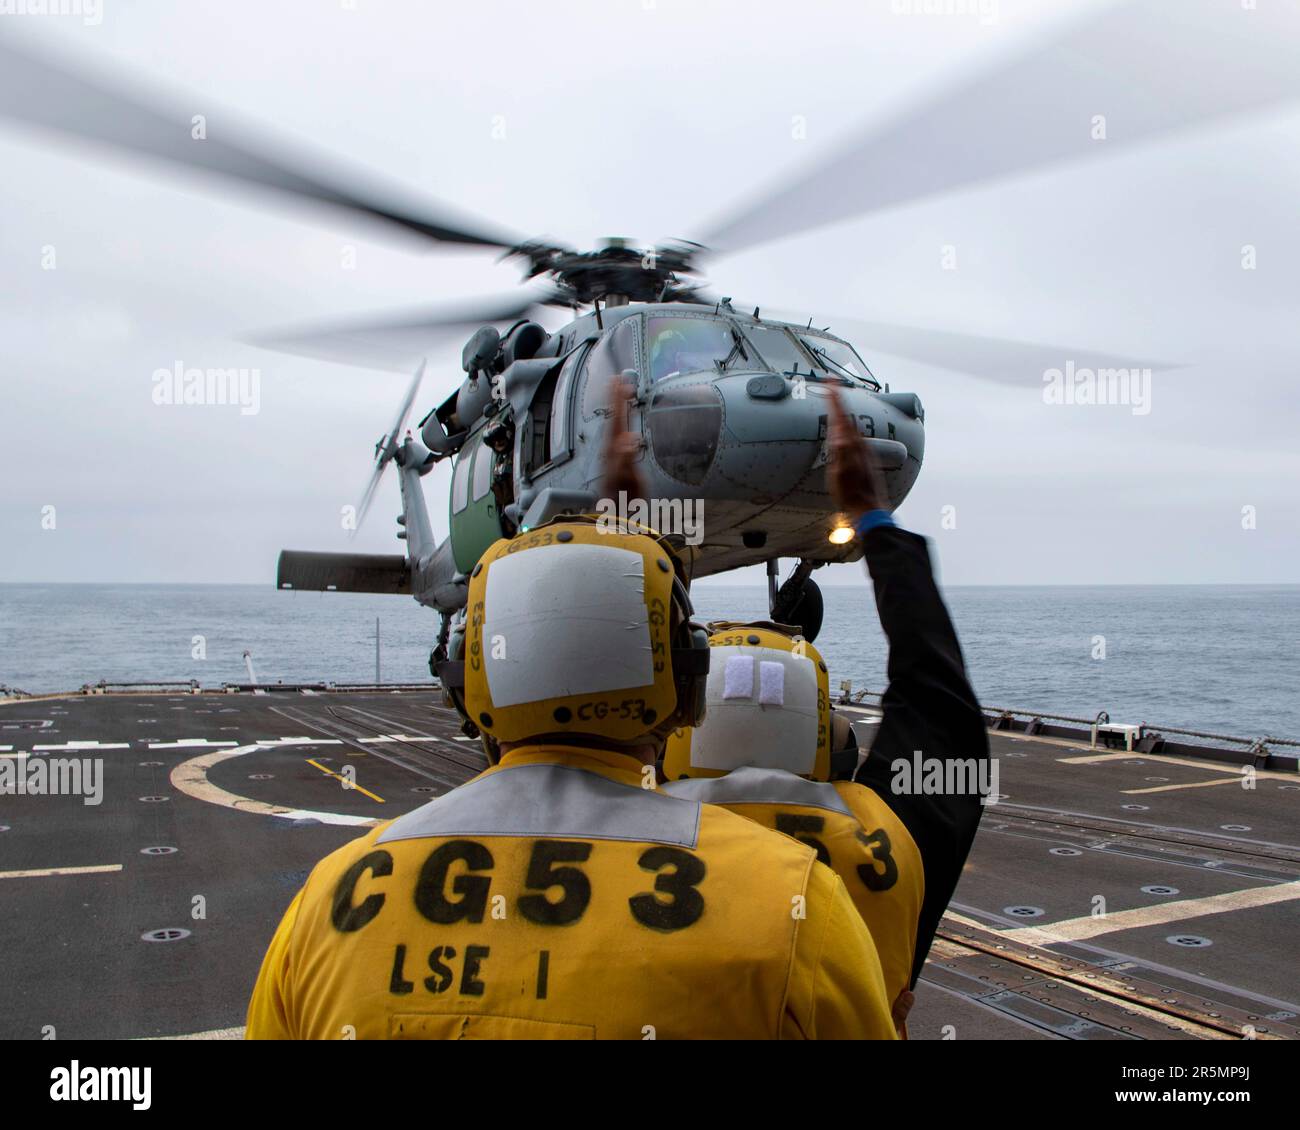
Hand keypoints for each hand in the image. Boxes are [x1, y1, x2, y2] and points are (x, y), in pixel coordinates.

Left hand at [601, 376, 646, 502]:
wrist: (619, 513)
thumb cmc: (623, 497)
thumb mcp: (625, 479)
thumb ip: (625, 459)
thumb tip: (627, 440)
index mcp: (613, 449)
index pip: (615, 419)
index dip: (618, 400)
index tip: (620, 382)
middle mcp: (611, 448)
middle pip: (614, 418)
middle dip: (616, 398)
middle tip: (618, 379)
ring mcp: (614, 453)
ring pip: (616, 424)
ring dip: (618, 407)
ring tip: (620, 392)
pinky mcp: (620, 458)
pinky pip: (620, 433)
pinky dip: (622, 421)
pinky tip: (625, 420)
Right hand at [826, 382, 887, 521]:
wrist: (868, 509)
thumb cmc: (851, 494)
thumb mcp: (839, 475)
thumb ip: (840, 455)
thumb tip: (838, 437)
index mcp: (852, 445)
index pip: (842, 415)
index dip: (836, 397)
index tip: (831, 380)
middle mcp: (860, 445)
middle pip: (848, 417)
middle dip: (839, 400)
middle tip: (832, 386)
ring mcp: (864, 452)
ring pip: (852, 426)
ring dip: (843, 414)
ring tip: (836, 403)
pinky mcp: (865, 459)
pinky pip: (854, 436)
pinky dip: (847, 427)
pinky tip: (845, 431)